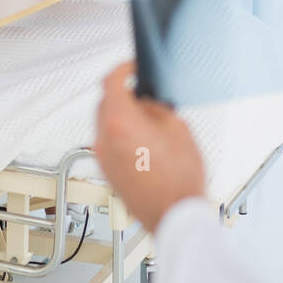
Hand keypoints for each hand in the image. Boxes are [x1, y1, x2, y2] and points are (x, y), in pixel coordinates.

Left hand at [94, 61, 205, 233]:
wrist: (174, 215)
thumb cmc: (179, 180)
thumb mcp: (178, 128)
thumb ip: (156, 107)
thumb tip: (146, 102)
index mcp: (120, 123)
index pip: (111, 82)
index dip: (123, 69)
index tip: (132, 67)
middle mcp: (104, 139)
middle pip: (104, 103)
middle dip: (122, 94)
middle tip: (144, 95)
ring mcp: (103, 157)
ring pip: (104, 124)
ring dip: (121, 116)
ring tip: (147, 122)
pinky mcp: (106, 172)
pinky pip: (108, 143)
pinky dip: (120, 135)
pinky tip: (143, 142)